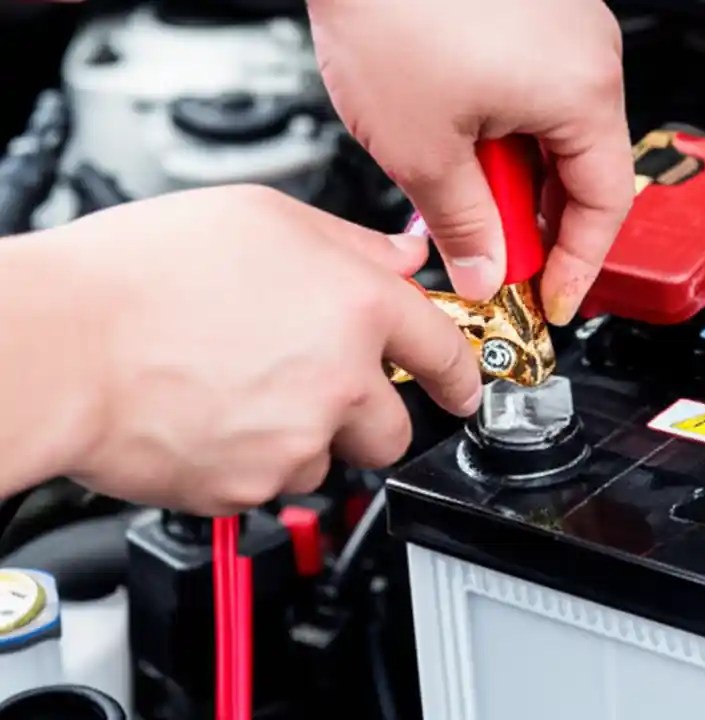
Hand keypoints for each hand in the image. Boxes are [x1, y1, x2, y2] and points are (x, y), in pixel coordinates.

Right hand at [32, 185, 479, 514]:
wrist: (58, 346)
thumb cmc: (140, 274)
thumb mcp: (261, 216)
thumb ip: (349, 244)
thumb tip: (398, 258)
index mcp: (357, 308)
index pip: (445, 350)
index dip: (461, 373)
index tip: (465, 387)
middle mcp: (340, 382)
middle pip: (395, 429)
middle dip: (370, 416)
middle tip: (321, 389)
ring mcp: (297, 442)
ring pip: (328, 459)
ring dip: (304, 437)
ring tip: (241, 391)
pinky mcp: (248, 487)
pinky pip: (271, 484)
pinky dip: (251, 461)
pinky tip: (211, 416)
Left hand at [307, 0, 633, 324]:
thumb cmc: (389, 6)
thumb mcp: (422, 150)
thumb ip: (465, 227)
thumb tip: (487, 273)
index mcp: (582, 93)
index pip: (605, 207)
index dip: (578, 266)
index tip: (552, 301)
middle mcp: (590, 55)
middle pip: (584, 170)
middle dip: (537, 222)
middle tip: (493, 255)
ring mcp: (566, 27)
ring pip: (557, 132)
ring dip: (515, 175)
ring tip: (459, 189)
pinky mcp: (535, 12)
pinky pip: (539, 91)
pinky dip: (508, 130)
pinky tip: (460, 139)